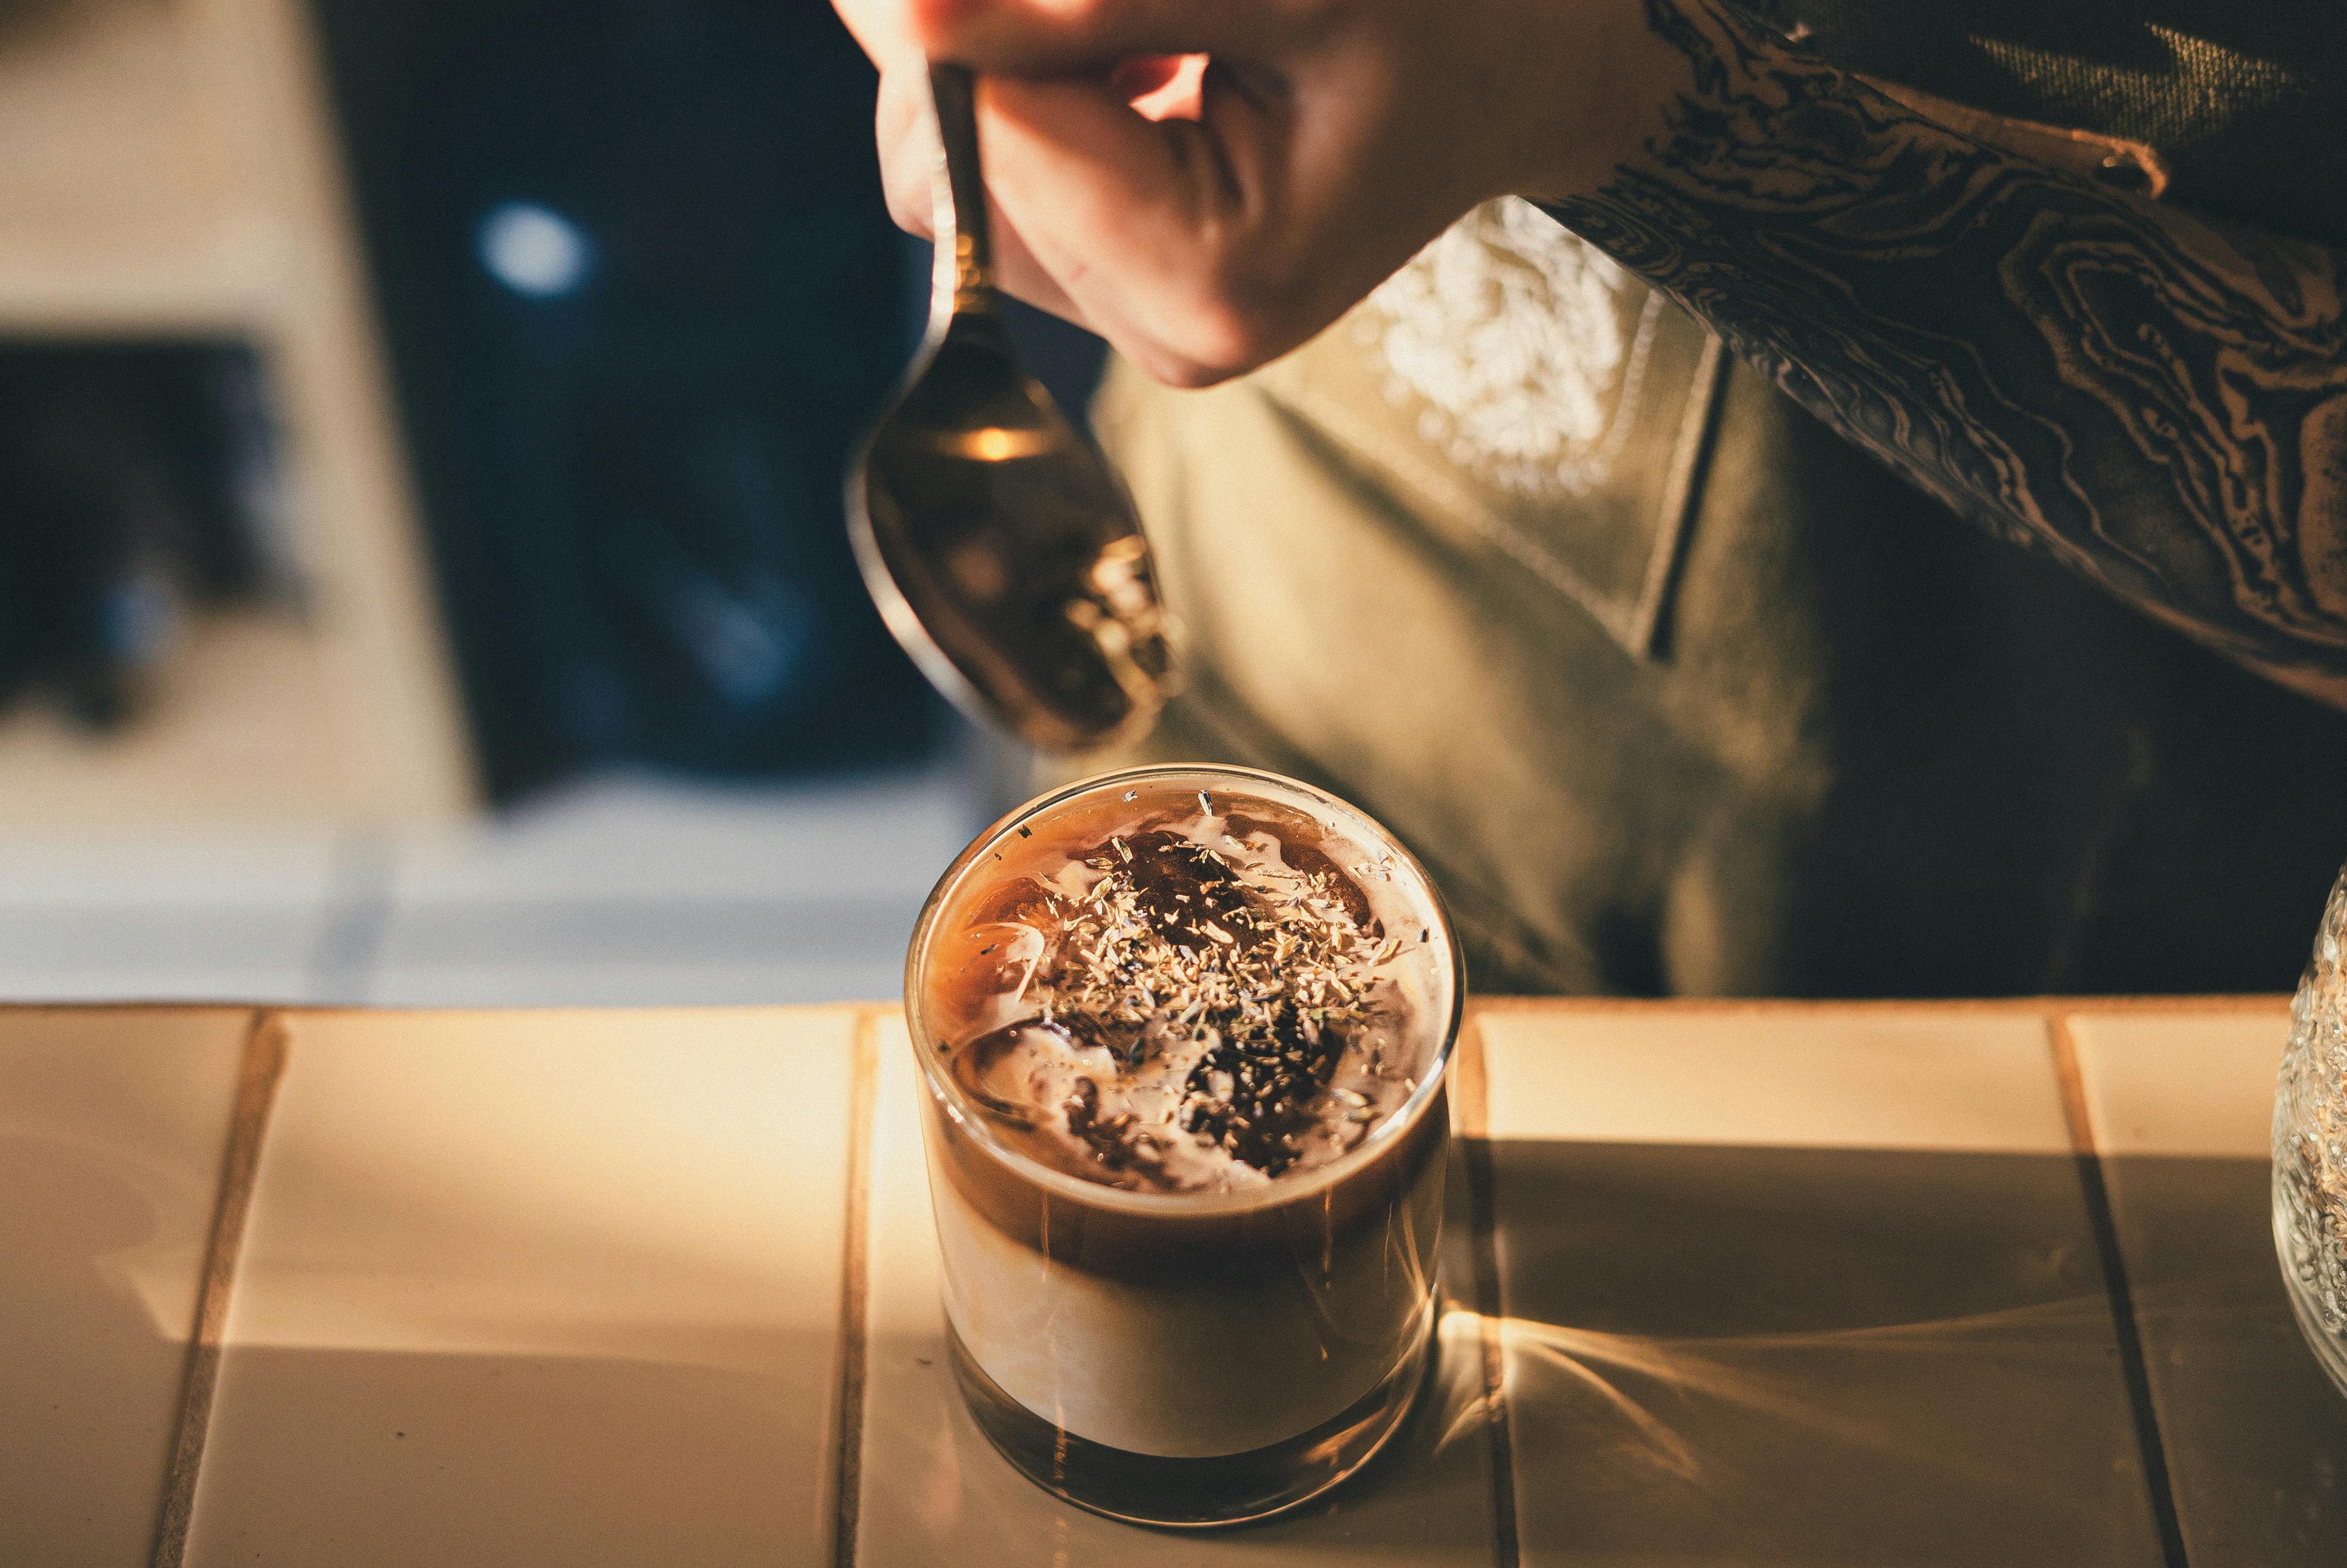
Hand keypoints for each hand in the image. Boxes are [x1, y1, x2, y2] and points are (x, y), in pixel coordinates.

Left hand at [832, 0, 1661, 385]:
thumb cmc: (1452, 14)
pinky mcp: (1129, 283)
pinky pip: (1006, 170)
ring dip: (1018, 54)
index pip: (976, 134)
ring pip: (956, 167)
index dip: (955, 12)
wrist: (1529, 67)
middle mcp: (1166, 336)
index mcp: (1211, 285)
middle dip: (989, 38)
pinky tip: (1153, 54)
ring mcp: (1144, 319)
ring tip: (1165, 24)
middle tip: (1137, 3)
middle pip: (942, 169)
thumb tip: (894, 9)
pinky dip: (1046, 81)